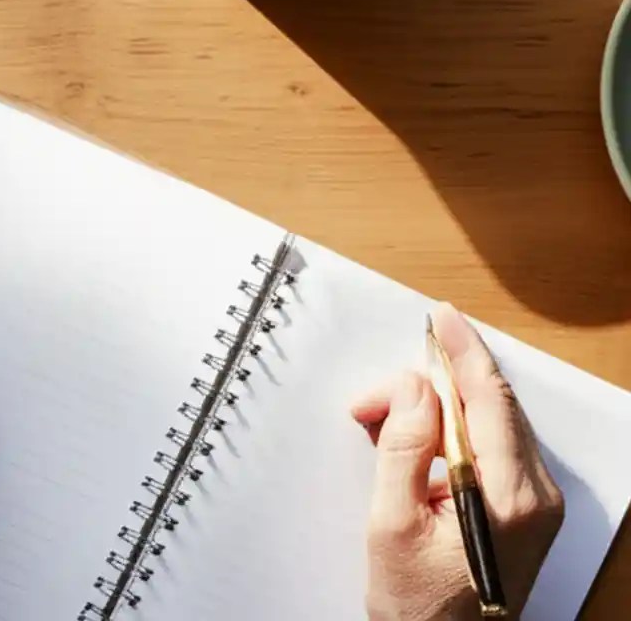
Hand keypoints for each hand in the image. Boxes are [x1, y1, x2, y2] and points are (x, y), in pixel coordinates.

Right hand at [350, 303, 563, 620]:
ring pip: (489, 425)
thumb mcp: (392, 524)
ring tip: (382, 421)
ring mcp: (536, 503)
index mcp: (511, 498)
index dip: (462, 353)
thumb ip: (403, 449)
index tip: (441, 319)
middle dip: (431, 387)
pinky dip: (450, 434)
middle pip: (490, 407)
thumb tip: (412, 389)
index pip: (490, 400)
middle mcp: (536, 496)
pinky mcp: (525, 509)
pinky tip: (412, 441)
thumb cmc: (418, 605)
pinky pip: (490, 448)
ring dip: (437, 411)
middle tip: (375, 398)